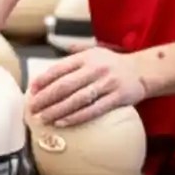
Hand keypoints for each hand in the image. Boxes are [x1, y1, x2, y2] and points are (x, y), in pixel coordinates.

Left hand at [27, 46, 146, 127]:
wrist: (142, 70)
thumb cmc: (112, 63)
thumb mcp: (94, 51)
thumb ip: (74, 53)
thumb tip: (50, 57)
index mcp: (86, 57)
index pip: (60, 68)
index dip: (44, 79)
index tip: (32, 89)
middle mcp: (95, 69)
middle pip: (65, 85)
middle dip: (46, 98)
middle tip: (32, 108)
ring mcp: (106, 83)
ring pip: (77, 99)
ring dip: (57, 110)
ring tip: (43, 118)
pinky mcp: (117, 98)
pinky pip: (93, 110)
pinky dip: (76, 117)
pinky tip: (63, 123)